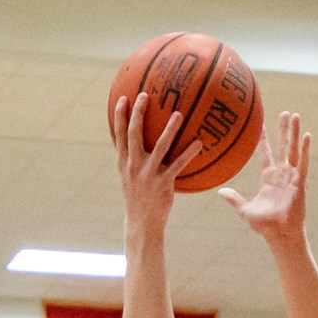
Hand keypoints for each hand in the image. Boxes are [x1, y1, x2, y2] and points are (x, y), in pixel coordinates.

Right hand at [113, 94, 201, 229]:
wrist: (141, 222)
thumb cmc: (138, 198)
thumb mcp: (129, 178)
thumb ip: (132, 160)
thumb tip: (138, 144)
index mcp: (124, 162)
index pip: (119, 134)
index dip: (119, 115)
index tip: (123, 97)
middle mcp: (133, 165)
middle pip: (134, 133)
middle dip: (138, 113)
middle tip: (145, 94)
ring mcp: (148, 174)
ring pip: (160, 146)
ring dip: (169, 129)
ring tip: (178, 114)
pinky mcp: (163, 183)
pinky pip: (178, 164)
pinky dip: (188, 153)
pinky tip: (199, 143)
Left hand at [219, 111, 308, 241]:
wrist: (279, 234)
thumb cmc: (264, 225)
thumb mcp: (245, 210)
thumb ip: (234, 199)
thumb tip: (220, 191)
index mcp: (268, 178)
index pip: (265, 154)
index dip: (263, 139)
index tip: (260, 124)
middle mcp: (281, 174)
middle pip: (282, 147)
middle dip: (283, 130)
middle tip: (284, 112)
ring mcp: (291, 177)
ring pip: (292, 150)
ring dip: (294, 133)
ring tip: (295, 115)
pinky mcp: (299, 183)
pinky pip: (302, 163)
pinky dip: (305, 150)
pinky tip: (307, 136)